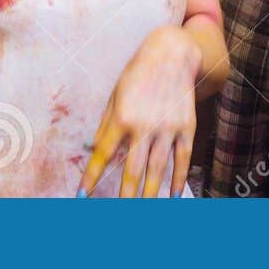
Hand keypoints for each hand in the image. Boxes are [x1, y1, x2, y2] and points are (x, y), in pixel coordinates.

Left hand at [79, 25, 200, 197]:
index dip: (91, 176)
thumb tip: (95, 149)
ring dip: (150, 193)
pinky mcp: (186, 128)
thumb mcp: (115, 95)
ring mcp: (168, 128)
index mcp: (122, 116)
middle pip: (133, 169)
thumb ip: (106, 124)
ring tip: (144, 210)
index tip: (82, 196)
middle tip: (119, 213)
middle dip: (124, 195)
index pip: (103, 154)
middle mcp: (144, 125)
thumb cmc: (137, 74)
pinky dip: (178, 179)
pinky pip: (183, 159)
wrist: (172, 54)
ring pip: (158, 169)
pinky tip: (172, 195)